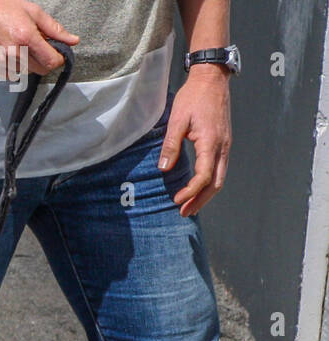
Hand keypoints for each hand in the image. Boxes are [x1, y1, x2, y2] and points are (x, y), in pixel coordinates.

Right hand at [0, 0, 78, 78]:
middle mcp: (13, 53)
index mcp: (26, 37)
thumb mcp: (32, 11)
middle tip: (39, 47)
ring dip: (28, 63)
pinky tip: (8, 52)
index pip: (51, 61)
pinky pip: (9, 75)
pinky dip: (13, 67)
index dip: (58, 59)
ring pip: (25, 73)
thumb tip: (73, 41)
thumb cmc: (2, 6)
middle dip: (44, 61)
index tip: (57, 53)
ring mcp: (0, 61)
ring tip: (20, 47)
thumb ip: (53, 29)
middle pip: (40, 70)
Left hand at [159, 65, 231, 215]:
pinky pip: (219, 168)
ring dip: (206, 194)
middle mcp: (223, 145)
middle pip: (216, 182)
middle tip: (184, 213)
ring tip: (190, 206)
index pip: (203, 176)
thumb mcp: (176, 120)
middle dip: (200, 200)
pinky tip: (198, 188)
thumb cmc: (193, 97)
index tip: (175, 200)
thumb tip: (164, 169)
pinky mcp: (224, 141)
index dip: (190, 192)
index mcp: (211, 142)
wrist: (212, 77)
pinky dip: (210, 182)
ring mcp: (226, 143)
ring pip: (220, 177)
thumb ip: (170, 145)